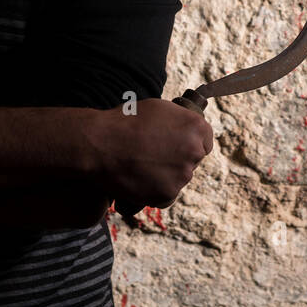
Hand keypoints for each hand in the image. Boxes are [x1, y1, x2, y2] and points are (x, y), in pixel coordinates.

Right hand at [90, 99, 213, 209]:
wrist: (100, 143)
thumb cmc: (125, 121)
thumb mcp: (159, 109)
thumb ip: (179, 120)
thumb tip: (184, 129)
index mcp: (197, 127)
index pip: (205, 141)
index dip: (188, 144)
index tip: (176, 146)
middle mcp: (195, 151)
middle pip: (192, 161)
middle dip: (176, 161)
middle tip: (152, 156)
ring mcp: (182, 175)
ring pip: (178, 180)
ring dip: (164, 177)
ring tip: (139, 167)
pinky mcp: (167, 194)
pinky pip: (165, 197)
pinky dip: (153, 193)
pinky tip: (137, 180)